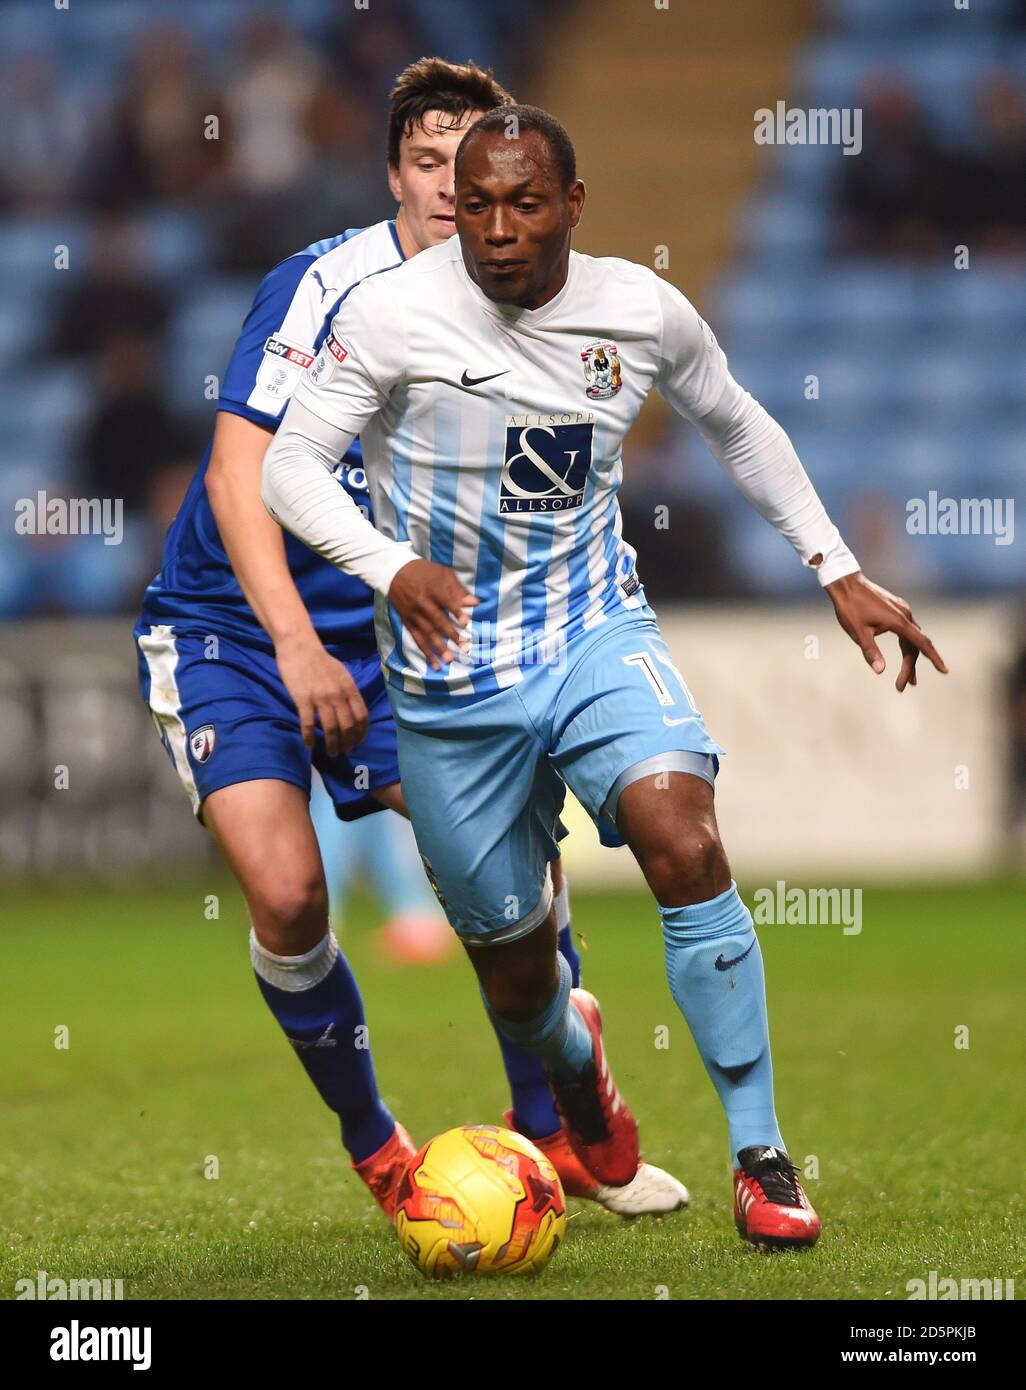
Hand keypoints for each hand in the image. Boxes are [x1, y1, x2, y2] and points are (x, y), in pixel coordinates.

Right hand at [274, 633, 367, 754]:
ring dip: (332, 745)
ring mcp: (321, 698)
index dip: (361, 732)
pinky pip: (308, 724)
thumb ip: (348, 691)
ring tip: (331, 753)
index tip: (358, 742)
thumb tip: (353, 709)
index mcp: (349, 688)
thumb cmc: (320, 660)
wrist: (299, 646)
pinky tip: (309, 745)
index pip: (362, 716)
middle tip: (344, 752)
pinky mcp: (303, 700)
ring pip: (330, 729)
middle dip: (348, 743)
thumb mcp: (342, 674)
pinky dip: (309, 737)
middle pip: (348, 726)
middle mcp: (338, 695)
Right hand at [388, 558, 478, 670]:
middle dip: (451, 635)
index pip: (446, 601)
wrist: (395, 572)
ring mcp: (414, 615)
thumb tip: (475, 603)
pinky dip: (426, 653)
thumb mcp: (443, 573)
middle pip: (438, 620)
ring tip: (450, 660)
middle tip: (465, 647)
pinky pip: (417, 640)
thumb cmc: (425, 572)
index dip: (456, 612)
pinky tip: (435, 664)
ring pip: (427, 633)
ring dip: (438, 647)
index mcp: (433, 588)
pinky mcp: (408, 623)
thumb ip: (459, 589)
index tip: (466, 622)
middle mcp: (423, 603)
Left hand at [825, 571, 947, 691]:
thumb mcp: (858, 632)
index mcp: (899, 622)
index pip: (922, 644)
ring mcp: (902, 610)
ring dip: (909, 658)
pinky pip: (907, 629)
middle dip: (909, 667)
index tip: (945, 671)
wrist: (846, 583)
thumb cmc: (850, 608)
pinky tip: (904, 652)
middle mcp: (905, 615)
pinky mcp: (896, 608)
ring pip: (911, 638)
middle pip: (915, 646)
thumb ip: (870, 652)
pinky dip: (907, 644)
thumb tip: (880, 671)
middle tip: (901, 687)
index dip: (934, 658)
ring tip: (905, 678)